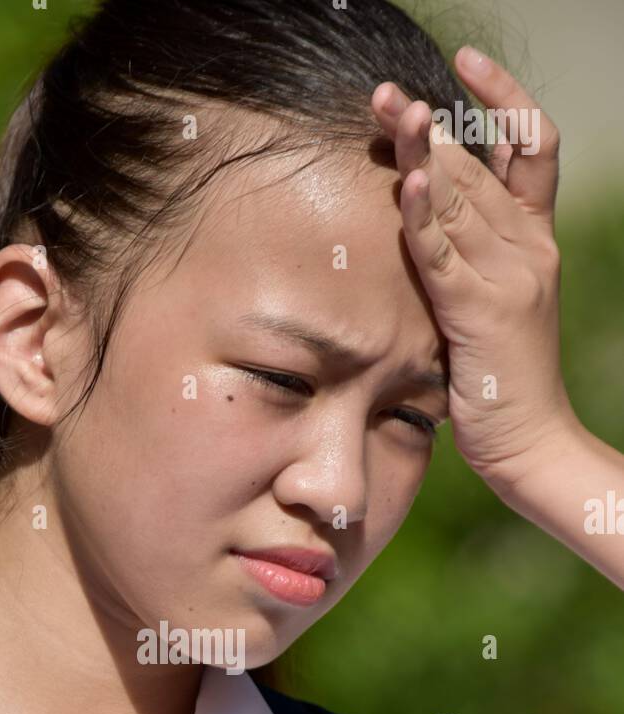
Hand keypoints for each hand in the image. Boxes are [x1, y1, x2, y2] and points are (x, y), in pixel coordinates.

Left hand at [370, 46, 579, 493]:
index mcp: (533, 241)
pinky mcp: (482, 311)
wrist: (531, 443)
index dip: (501, 100)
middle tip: (385, 91)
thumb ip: (461, 267)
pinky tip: (403, 182)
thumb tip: (416, 231)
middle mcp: (527, 248)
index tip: (464, 64)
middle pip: (479, 165)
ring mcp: (509, 276)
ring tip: (390, 108)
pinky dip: (421, 216)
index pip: (527, 149)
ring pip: (461, 198)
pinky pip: (444, 253)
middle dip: (431, 122)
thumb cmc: (499, 384)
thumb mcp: (484, 311)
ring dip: (421, 151)